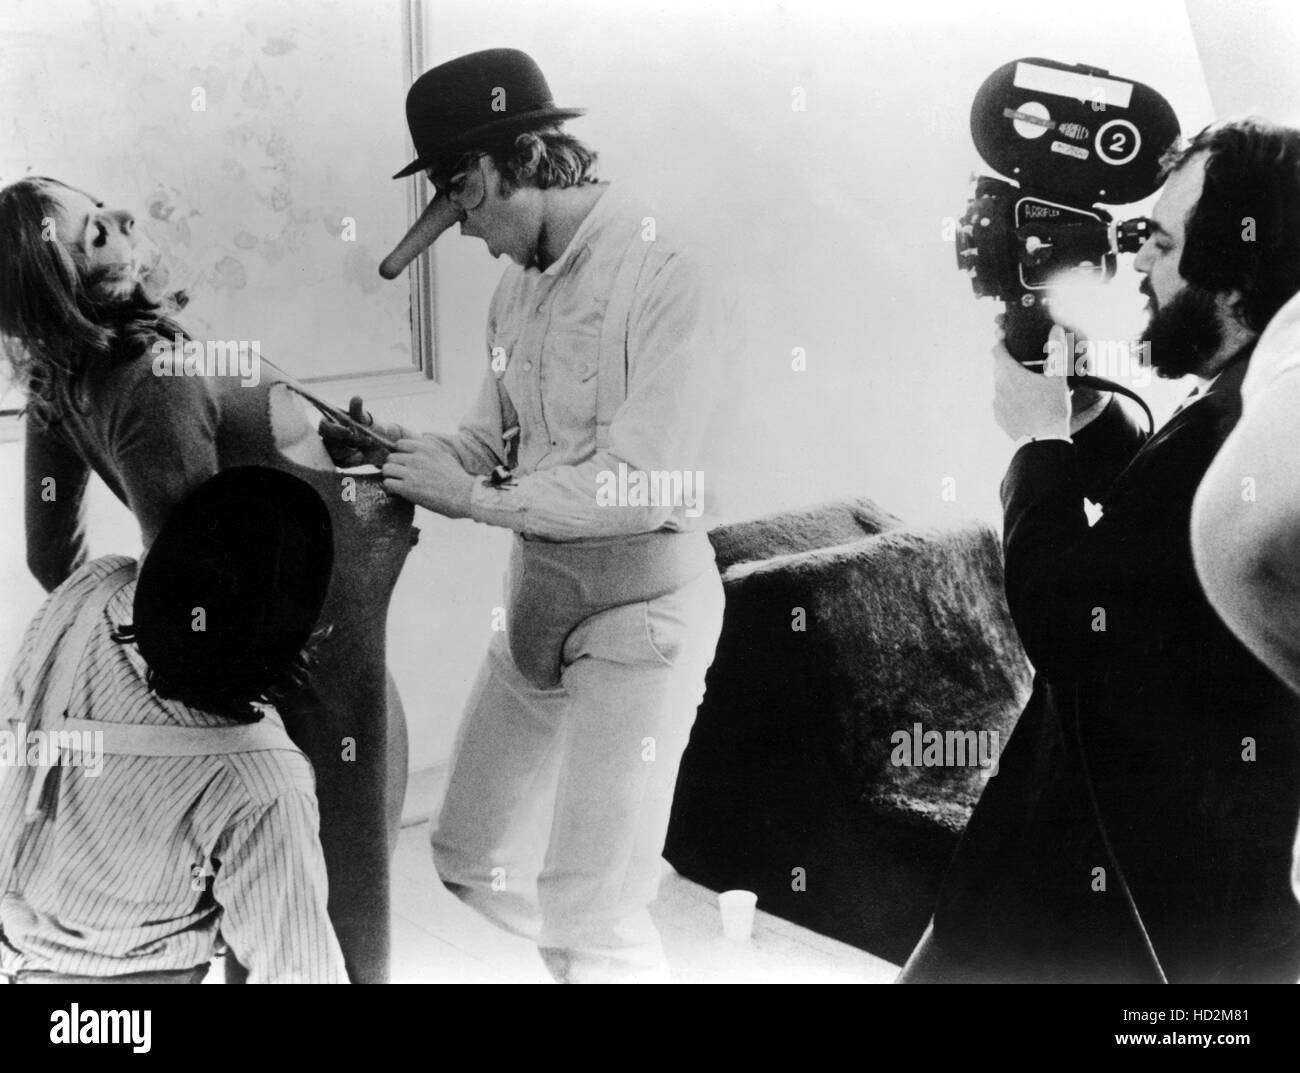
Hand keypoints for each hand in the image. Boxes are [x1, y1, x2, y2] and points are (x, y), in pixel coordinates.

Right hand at [319, 396, 406, 466]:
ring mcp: (332, 449)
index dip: (335, 430)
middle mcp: (328, 436)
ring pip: (334, 453)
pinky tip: (361, 455)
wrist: (381, 443)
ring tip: (365, 444)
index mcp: (330, 421)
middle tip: (365, 439)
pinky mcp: (339, 461)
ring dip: (350, 451)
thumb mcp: (365, 418)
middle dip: (347, 442)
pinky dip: (352, 460)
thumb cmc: (370, 426)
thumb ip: (358, 410)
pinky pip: (341, 463)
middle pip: (328, 441)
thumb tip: (357, 398)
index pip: (324, 426)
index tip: (349, 431)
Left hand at [382, 438, 476, 517]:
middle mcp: (416, 458)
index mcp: (426, 449)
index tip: (404, 463)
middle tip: (401, 476)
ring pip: (386, 469)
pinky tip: (399, 492)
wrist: (466, 496)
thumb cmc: (458, 480)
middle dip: (394, 467)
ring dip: (390, 477)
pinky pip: (387, 483)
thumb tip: (418, 451)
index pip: (400, 444)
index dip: (400, 454)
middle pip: (391, 457)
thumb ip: (429, 453)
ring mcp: (411, 473)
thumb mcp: (445, 458)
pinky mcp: (407, 488)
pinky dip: (390, 488)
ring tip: (399, 484)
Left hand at [992, 325, 1070, 440]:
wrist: (1043, 440)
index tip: (1008, 340)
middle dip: (1009, 363)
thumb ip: (1057, 350)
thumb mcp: (1058, 377)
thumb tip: (1055, 328)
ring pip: (1000, 385)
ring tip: (1029, 387)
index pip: (997, 350)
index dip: (1002, 343)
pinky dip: (1009, 399)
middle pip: (998, 367)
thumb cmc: (1052, 407)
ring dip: (1010, 382)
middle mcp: (998, 386)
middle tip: (1025, 365)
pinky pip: (1001, 401)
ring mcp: (996, 402)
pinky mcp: (998, 416)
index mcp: (1010, 373)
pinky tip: (1025, 403)